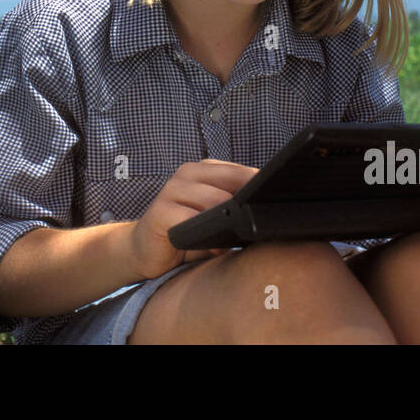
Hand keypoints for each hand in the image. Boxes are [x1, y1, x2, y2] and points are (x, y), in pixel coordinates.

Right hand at [127, 159, 258, 281]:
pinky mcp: (160, 212)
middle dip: (248, 205)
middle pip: (233, 181)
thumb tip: (269, 214)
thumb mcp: (214, 217)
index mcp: (204, 169)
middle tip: (258, 226)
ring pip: (216, 201)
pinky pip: (192, 221)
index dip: (261, 189)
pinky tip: (215, 250)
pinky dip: (208, 238)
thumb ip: (235, 209)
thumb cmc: (185, 233)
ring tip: (235, 241)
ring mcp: (172, 189)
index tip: (276, 205)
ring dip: (229, 223)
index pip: (243, 171)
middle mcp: (188, 173)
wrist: (143, 249)